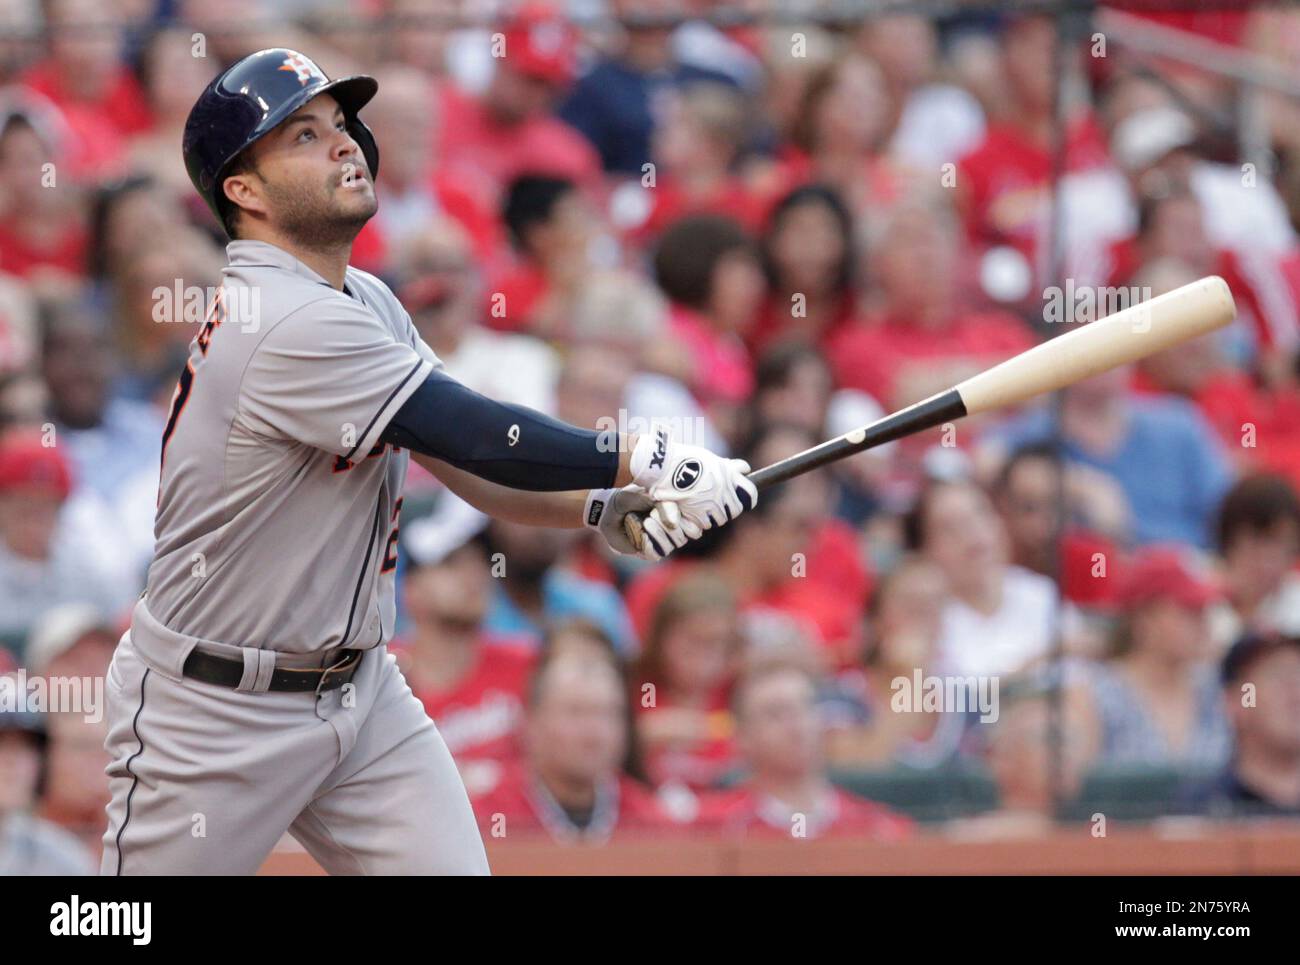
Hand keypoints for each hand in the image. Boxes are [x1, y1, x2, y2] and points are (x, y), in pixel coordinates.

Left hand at [584, 485, 693, 560]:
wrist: (611, 506)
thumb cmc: (634, 497)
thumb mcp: (651, 496)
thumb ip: (666, 506)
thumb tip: (673, 522)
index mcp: (677, 518)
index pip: (694, 529)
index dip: (689, 525)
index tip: (678, 513)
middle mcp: (670, 533)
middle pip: (682, 538)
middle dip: (670, 527)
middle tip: (653, 514)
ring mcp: (658, 543)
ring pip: (670, 547)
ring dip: (659, 535)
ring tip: (646, 522)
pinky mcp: (645, 551)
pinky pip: (654, 555)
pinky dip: (649, 545)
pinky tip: (642, 535)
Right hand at [630, 427, 757, 532]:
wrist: (664, 466)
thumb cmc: (685, 459)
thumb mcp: (710, 459)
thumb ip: (729, 467)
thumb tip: (745, 469)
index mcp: (728, 477)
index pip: (750, 494)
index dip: (749, 498)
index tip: (746, 500)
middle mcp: (722, 492)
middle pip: (735, 510)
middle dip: (729, 508)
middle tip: (720, 504)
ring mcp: (709, 504)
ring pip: (720, 519)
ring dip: (714, 515)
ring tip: (704, 507)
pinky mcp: (696, 514)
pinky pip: (705, 524)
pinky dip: (701, 520)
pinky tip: (694, 512)